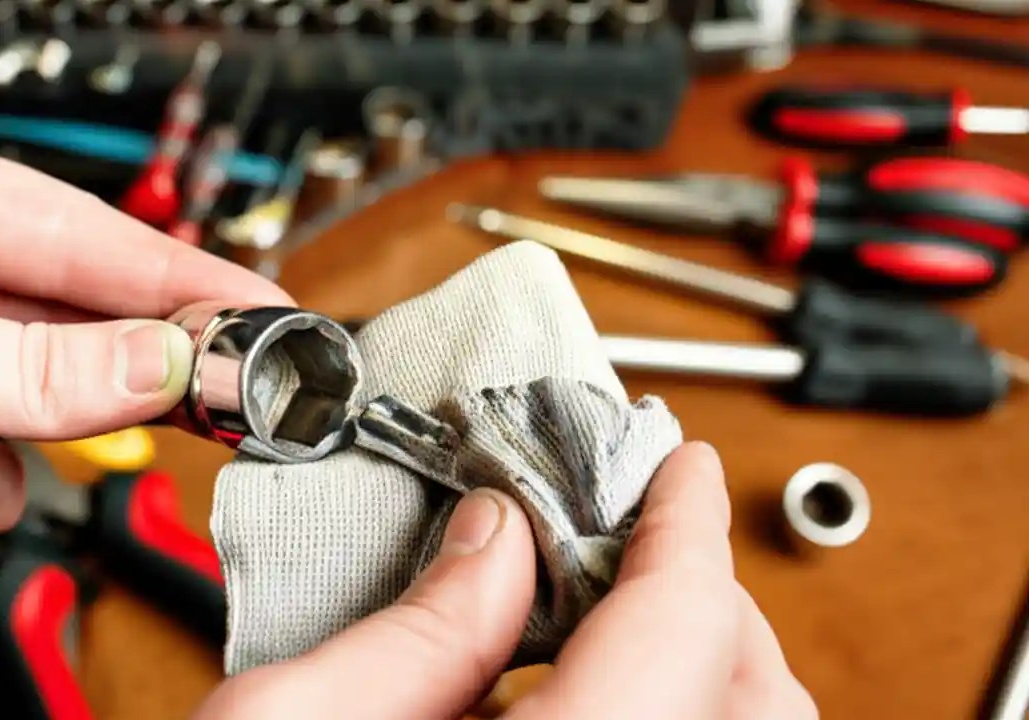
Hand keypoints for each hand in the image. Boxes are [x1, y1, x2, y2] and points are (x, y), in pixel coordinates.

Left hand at [0, 122, 289, 599]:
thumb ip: (29, 366)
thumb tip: (158, 359)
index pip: (73, 228)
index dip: (172, 273)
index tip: (253, 312)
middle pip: (73, 307)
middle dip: (141, 352)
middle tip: (225, 382)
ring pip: (49, 389)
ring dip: (72, 424)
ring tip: (114, 435)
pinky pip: (0, 456)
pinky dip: (0, 484)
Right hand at [194, 442, 816, 718]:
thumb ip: (419, 627)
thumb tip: (498, 539)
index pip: (687, 629)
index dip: (689, 528)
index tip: (681, 471)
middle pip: (752, 696)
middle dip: (703, 596)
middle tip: (625, 537)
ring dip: (695, 661)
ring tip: (608, 610)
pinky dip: (668, 718)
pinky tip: (587, 690)